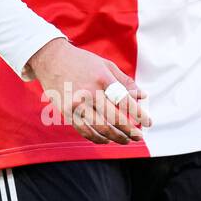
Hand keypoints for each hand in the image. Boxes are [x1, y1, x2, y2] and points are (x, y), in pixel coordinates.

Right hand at [27, 37, 151, 144]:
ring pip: (100, 128)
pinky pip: (84, 130)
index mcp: (102, 78)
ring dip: (116, 137)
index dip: (139, 114)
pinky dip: (97, 138)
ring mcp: (77, 103)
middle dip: (130, 131)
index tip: (149, 123)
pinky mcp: (67, 111)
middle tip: (139, 137)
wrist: (51, 59)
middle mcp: (90, 92)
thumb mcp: (105, 65)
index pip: (125, 101)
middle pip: (114, 118)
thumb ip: (124, 81)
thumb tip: (143, 96)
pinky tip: (106, 140)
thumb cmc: (82, 62)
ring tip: (125, 140)